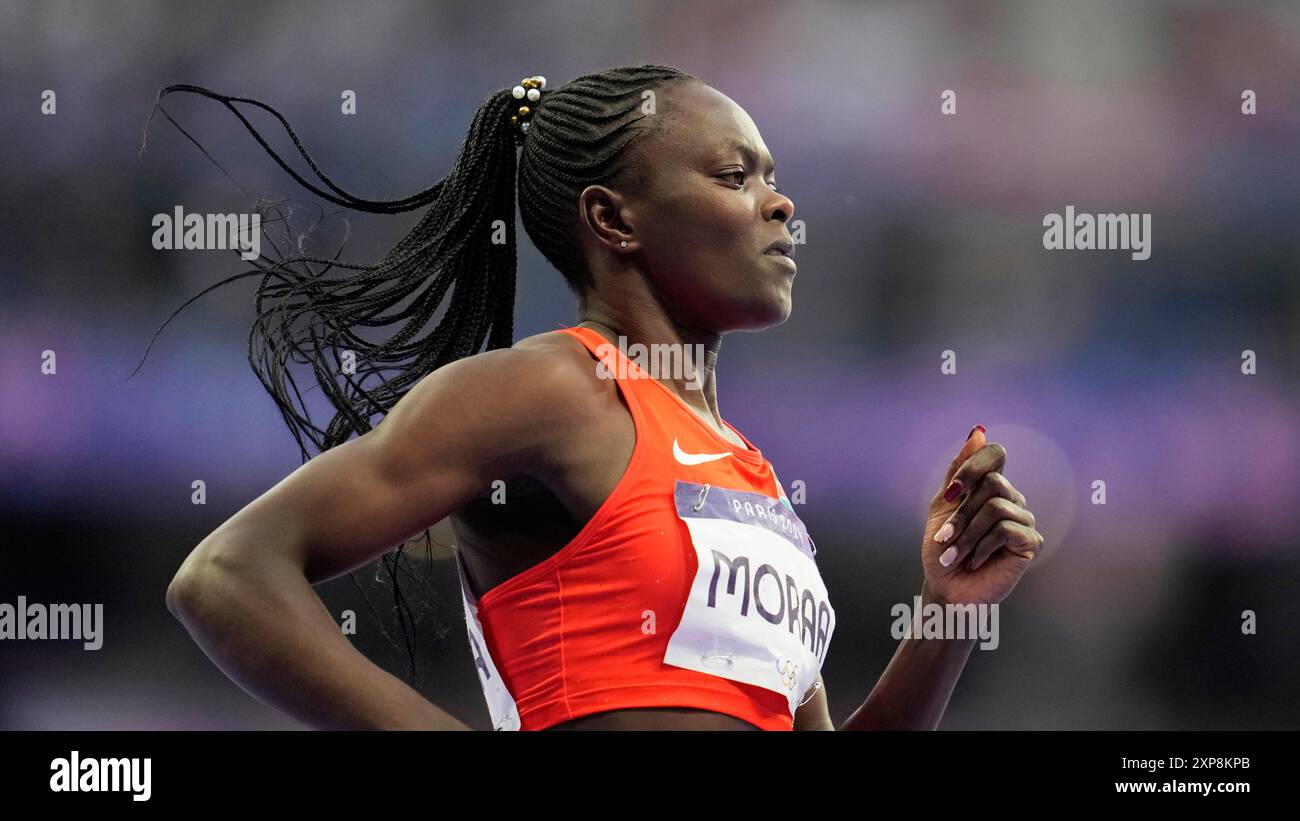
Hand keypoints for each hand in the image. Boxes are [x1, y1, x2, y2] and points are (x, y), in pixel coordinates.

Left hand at [919, 426, 1044, 606]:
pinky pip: (1005, 528)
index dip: (971, 468)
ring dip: (966, 534)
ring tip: (953, 555)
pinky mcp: (1030, 542)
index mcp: (992, 487)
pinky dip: (981, 546)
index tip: (951, 493)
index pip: (995, 455)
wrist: (947, 588)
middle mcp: (1012, 499)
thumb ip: (959, 470)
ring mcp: (1024, 520)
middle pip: (992, 482)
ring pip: (995, 506)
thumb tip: (978, 431)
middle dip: (960, 512)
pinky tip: (974, 561)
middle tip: (944, 538)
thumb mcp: (944, 505)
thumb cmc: (943, 549)